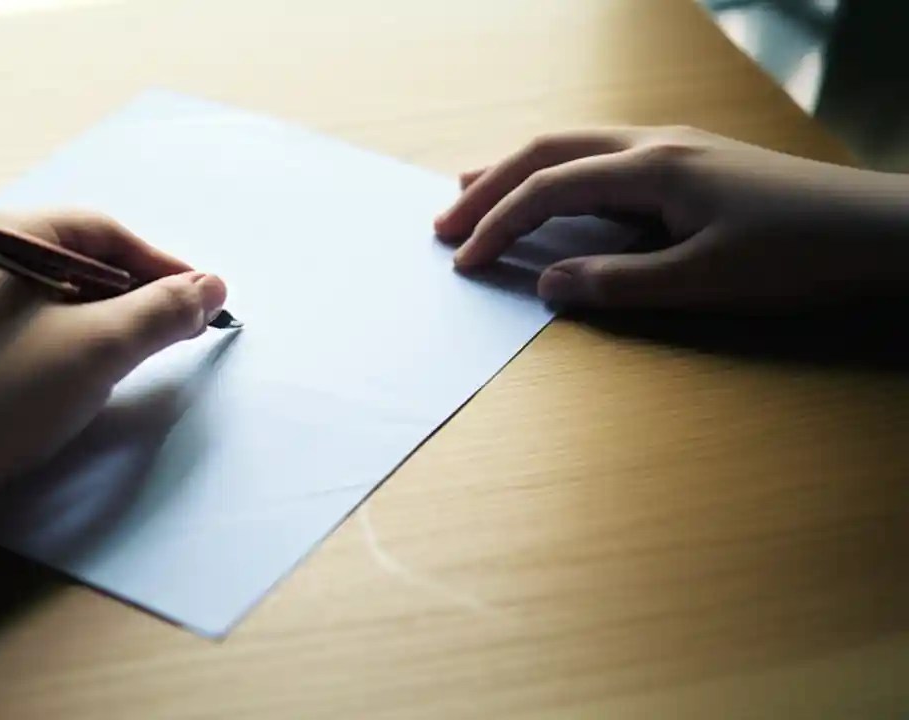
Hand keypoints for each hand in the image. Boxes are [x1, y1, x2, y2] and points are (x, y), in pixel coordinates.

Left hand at [0, 210, 227, 502]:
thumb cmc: (6, 391)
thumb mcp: (99, 347)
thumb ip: (163, 311)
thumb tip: (212, 286)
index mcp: (4, 233)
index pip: (102, 233)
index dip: (162, 266)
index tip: (204, 301)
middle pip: (75, 261)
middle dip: (133, 294)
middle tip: (176, 329)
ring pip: (47, 296)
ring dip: (100, 319)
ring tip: (132, 354)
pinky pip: (18, 324)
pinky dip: (60, 339)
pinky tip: (73, 374)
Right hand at [435, 127, 908, 307]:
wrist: (878, 230)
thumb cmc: (797, 255)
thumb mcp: (703, 282)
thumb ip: (618, 284)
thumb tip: (547, 285)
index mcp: (651, 169)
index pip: (548, 191)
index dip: (497, 226)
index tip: (461, 262)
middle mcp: (654, 145)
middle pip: (547, 151)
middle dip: (488, 186)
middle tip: (442, 223)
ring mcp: (673, 147)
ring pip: (573, 145)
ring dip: (517, 170)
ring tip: (471, 190)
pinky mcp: (689, 162)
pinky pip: (601, 157)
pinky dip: (558, 173)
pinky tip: (554, 193)